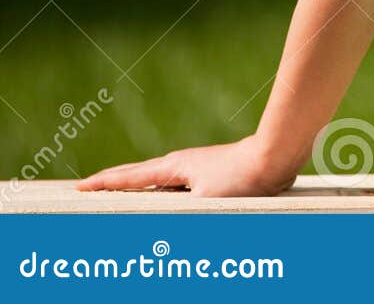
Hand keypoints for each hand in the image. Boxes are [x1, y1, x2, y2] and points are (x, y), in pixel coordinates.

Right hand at [75, 134, 303, 197]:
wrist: (275, 156)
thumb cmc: (242, 178)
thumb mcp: (205, 205)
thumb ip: (179, 219)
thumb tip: (160, 235)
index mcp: (172, 168)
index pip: (127, 177)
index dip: (102, 184)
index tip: (79, 188)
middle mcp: (180, 165)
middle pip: (139, 176)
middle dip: (114, 183)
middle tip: (90, 189)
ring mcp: (196, 167)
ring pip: (159, 181)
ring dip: (139, 187)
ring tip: (122, 196)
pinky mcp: (212, 173)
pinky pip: (177, 185)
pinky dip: (162, 191)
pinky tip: (166, 198)